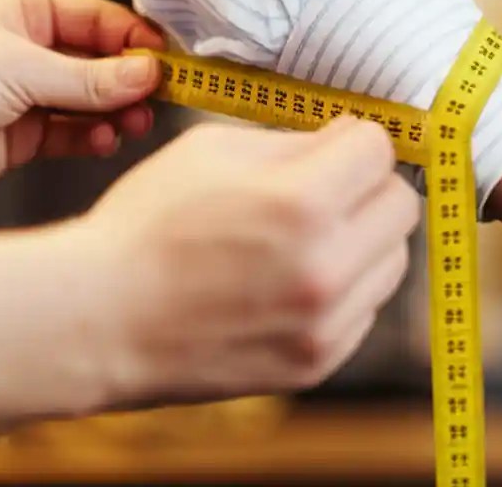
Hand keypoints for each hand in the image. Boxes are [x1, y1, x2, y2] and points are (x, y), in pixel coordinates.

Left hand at [0, 0, 166, 198]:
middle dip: (131, 79)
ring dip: (115, 110)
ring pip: (87, 100)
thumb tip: (151, 74)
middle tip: (166, 97)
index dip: (135, 39)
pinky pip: (69, 132)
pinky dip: (91, 136)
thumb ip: (90, 78)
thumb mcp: (23, 68)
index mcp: (23, 8)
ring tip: (137, 122)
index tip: (172, 61)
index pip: (97, 18)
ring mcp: (23, 93)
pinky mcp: (18, 135)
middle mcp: (25, 47)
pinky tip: (107, 139)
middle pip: (97, 60)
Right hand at [77, 117, 419, 405]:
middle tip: (325, 188)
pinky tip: (289, 281)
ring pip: (392, 260)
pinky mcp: (319, 362)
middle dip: (367, 186)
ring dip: (362, 239)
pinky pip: (365, 309)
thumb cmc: (145, 228)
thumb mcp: (209, 151)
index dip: (352, 138)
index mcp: (301, 203)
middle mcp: (328, 267)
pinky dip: (342, 288)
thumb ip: (291, 141)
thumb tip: (346, 140)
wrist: (101, 319)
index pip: (379, 148)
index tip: (335, 145)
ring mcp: (327, 323)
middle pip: (400, 203)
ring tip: (303, 239)